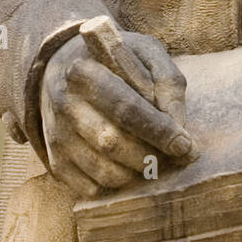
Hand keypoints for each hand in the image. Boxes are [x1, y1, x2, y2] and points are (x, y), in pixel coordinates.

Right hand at [40, 28, 193, 197]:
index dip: (158, 130)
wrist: (67, 69)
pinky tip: (130, 166)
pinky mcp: (55, 160)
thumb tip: (178, 125)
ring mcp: (56, 135)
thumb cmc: (116, 62)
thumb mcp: (145, 53)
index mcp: (84, 70)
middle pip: (112, 143)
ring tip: (154, 158)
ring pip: (103, 171)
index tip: (185, 145)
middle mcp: (63, 104)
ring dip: (137, 172)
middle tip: (173, 155)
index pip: (124, 107)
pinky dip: (118, 184)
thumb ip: (167, 82)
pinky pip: (91, 187)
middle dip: (150, 155)